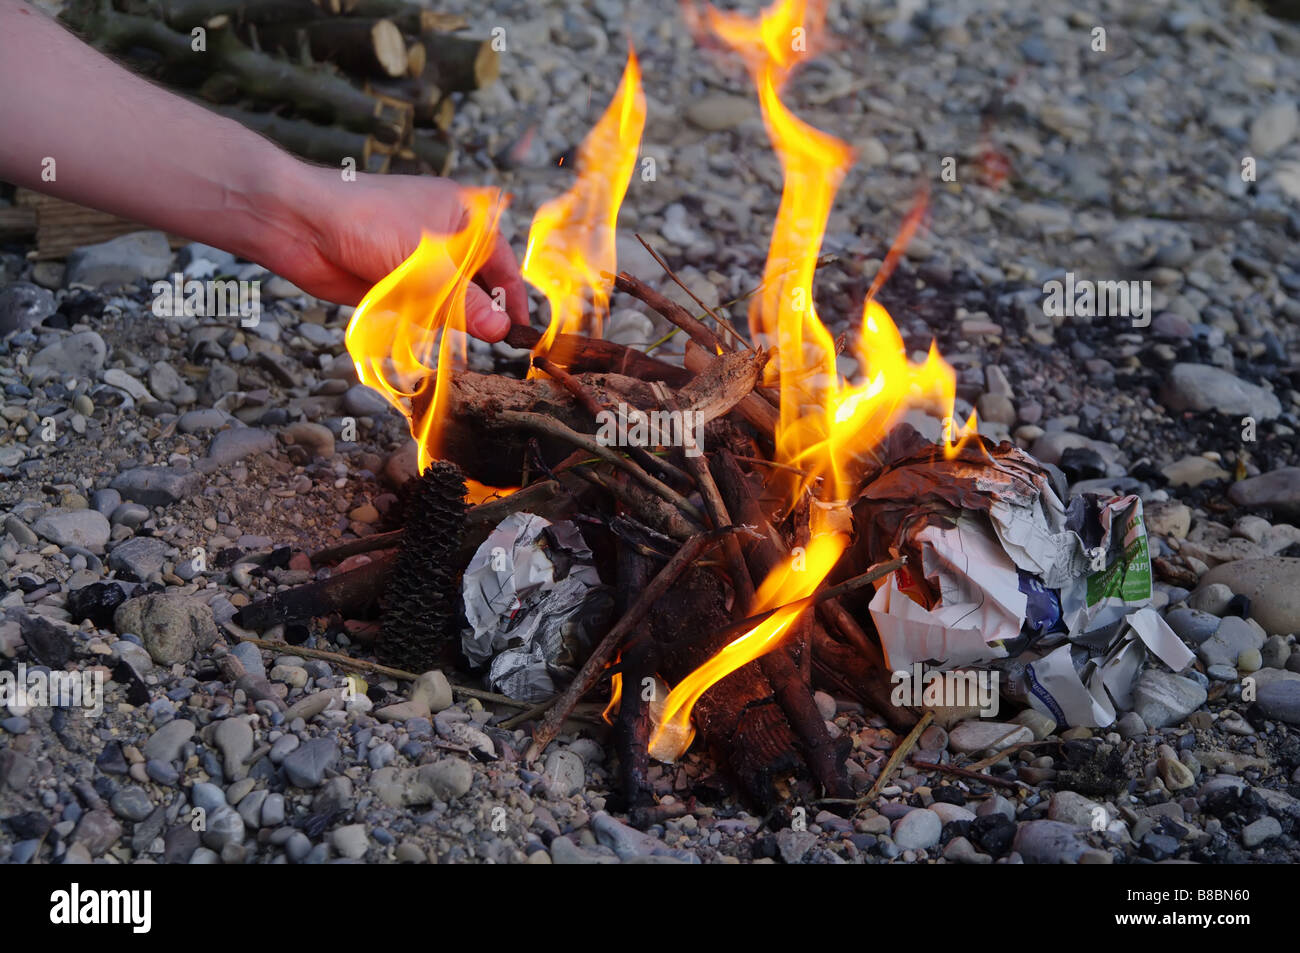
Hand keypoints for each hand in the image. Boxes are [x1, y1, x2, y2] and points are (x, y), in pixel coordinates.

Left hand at [267, 169, 530, 341]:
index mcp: (461, 215)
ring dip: (444, 318)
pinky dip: (419, 322)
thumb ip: (466, 300)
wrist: (299, 223)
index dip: (512, 296)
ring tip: (433, 322)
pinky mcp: (394, 285)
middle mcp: (444, 237)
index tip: (522, 330)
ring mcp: (417, 262)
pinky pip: (421, 312)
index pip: (502, 260)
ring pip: (449, 302)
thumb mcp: (427, 262)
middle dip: (478, 311)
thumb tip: (501, 330)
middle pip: (477, 285)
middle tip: (487, 339)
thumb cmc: (365, 220)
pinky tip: (409, 321)